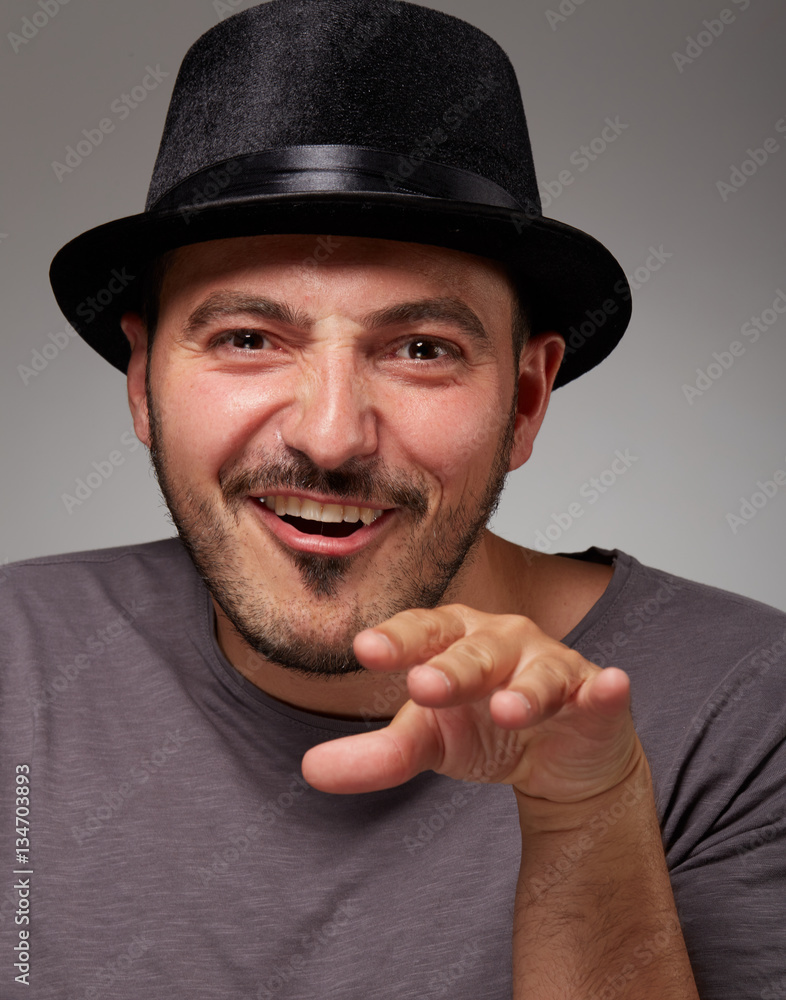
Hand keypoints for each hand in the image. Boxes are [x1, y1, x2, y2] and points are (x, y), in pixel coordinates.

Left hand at [302, 605, 641, 806]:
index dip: (396, 641)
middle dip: (453, 669)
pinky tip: (609, 686)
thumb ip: (377, 755)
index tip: (364, 650)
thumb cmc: (482, 728)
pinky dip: (605, 689)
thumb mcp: (428, 742)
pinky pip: (600, 689)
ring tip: (508, 710)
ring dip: (525, 691)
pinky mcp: (596, 696)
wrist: (558, 757)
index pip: (420, 632)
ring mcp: (551, 665)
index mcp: (453, 640)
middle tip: (424, 688)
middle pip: (475, 652)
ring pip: (537, 673)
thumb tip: (309, 771)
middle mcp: (502, 642)